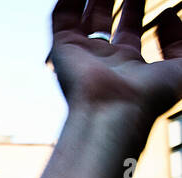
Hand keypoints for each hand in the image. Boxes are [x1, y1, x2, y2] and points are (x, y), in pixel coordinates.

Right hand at [50, 0, 181, 130]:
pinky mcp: (64, 49)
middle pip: (104, 21)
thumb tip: (168, 14)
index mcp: (127, 64)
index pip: (129, 29)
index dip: (136, 8)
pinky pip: (63, 17)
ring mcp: (81, 54)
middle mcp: (102, 59)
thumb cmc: (150, 96)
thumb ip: (180, 38)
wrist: (115, 111)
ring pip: (83, 17)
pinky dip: (69, 1)